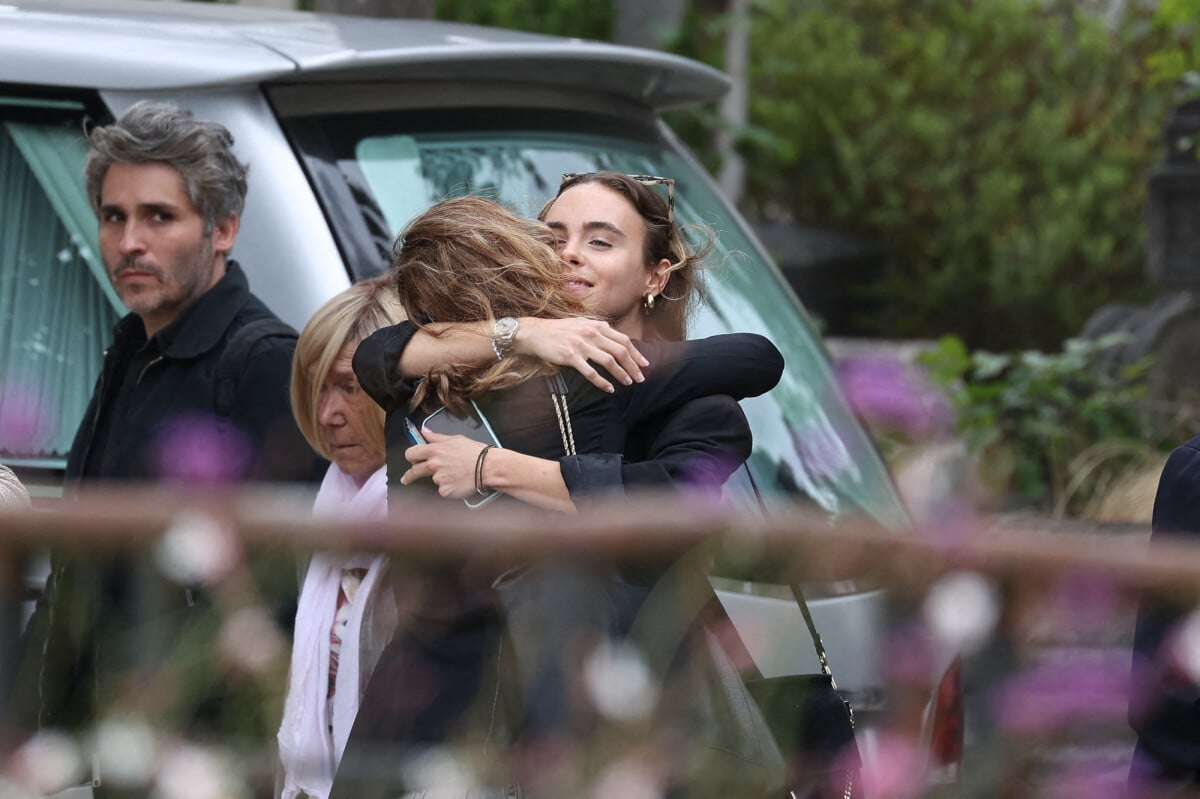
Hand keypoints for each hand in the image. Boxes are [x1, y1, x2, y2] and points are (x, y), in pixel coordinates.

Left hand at [400, 428, 486, 498]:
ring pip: (434, 480)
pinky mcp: (445, 491)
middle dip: (409, 476)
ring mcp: (438, 479)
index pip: (411, 454)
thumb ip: (436, 437)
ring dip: (441, 478)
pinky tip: (459, 482)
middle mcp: (433, 465)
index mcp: (434, 450)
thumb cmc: (474, 451)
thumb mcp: (455, 439)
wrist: (488, 468)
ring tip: (456, 474)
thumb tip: (424, 431)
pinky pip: (443, 490)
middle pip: (414, 471)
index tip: (412, 461)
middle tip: (407, 479)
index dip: (411, 457)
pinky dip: (449, 488)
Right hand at [515, 317, 648, 392]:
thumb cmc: (559, 330)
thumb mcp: (582, 325)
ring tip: (628, 383)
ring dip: (621, 374)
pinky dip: (602, 382)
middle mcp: (592, 333)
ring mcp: (582, 345)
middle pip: (620, 351)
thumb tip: (616, 342)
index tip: (645, 364)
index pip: (623, 340)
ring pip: (609, 361)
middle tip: (640, 378)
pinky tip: (609, 389)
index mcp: (597, 326)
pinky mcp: (571, 356)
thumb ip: (599, 331)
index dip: (636, 353)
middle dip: (633, 366)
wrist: (535, 333)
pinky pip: (591, 372)